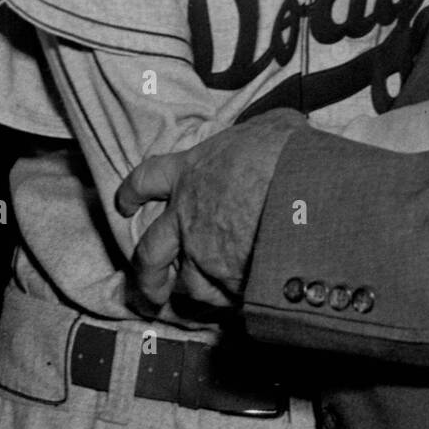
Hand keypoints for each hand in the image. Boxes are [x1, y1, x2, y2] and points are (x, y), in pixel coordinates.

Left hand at [115, 110, 304, 312]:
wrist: (304, 192)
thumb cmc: (284, 152)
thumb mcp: (270, 126)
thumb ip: (257, 134)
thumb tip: (274, 132)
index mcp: (190, 173)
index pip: (145, 179)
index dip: (132, 191)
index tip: (124, 203)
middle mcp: (187, 218)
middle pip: (149, 254)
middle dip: (146, 275)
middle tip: (148, 289)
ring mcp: (204, 254)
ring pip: (187, 285)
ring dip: (195, 292)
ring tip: (207, 299)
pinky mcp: (228, 282)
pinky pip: (223, 299)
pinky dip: (229, 301)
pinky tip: (241, 299)